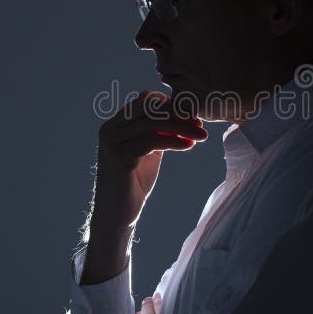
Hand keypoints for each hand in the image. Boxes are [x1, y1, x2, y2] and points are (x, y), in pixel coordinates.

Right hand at [82, 91, 208, 283]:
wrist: (117, 214)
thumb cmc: (134, 181)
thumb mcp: (149, 150)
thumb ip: (158, 131)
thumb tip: (184, 114)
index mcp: (117, 123)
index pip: (146, 99)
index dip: (171, 104)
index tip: (194, 115)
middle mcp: (111, 128)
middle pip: (149, 106)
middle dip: (178, 112)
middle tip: (200, 122)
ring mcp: (112, 142)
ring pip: (152, 122)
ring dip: (181, 127)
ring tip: (201, 135)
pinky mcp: (119, 157)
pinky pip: (151, 140)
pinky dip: (173, 141)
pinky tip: (190, 145)